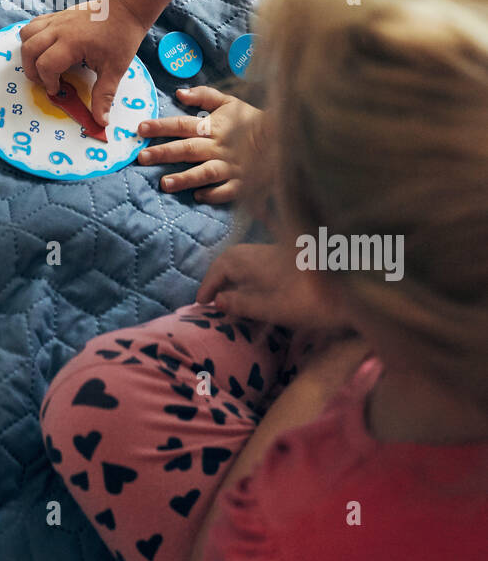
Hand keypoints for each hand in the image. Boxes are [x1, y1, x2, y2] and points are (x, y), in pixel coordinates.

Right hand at [20, 0, 146, 125]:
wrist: (126, 9)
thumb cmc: (121, 37)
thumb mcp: (115, 69)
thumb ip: (104, 95)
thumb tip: (101, 121)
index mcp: (71, 43)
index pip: (45, 65)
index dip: (48, 82)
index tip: (58, 90)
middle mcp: (59, 29)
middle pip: (29, 50)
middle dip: (32, 70)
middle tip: (46, 81)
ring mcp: (56, 20)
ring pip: (26, 34)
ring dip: (29, 52)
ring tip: (42, 64)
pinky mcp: (58, 15)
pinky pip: (34, 24)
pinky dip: (33, 37)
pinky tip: (47, 48)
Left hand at [136, 87, 262, 202]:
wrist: (285, 137)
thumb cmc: (252, 120)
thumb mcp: (230, 102)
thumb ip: (204, 96)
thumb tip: (179, 93)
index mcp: (213, 127)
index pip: (181, 125)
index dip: (160, 126)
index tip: (140, 128)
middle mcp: (219, 147)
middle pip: (187, 149)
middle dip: (163, 153)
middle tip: (141, 158)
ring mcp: (231, 166)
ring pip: (204, 173)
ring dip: (184, 178)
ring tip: (164, 184)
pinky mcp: (243, 183)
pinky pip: (226, 191)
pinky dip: (213, 194)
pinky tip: (198, 196)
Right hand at [196, 243, 351, 331]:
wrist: (358, 289)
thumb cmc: (313, 300)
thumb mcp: (273, 309)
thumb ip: (243, 304)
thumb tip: (218, 300)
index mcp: (256, 260)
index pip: (222, 267)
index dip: (209, 284)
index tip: (201, 304)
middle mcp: (266, 251)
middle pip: (234, 259)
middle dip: (221, 277)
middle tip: (214, 299)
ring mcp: (282, 253)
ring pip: (250, 260)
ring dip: (237, 276)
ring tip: (234, 298)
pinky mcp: (297, 259)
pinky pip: (265, 264)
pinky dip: (255, 276)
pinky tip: (262, 292)